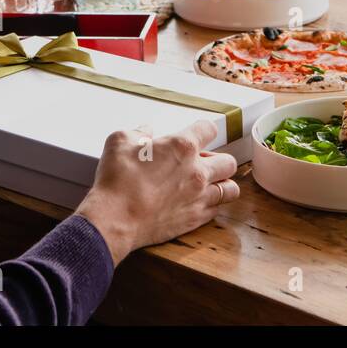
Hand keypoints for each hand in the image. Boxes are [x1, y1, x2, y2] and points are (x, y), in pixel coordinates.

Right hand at [75, 119, 238, 264]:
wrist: (115, 218)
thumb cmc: (117, 179)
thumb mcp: (120, 142)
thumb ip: (138, 132)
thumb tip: (145, 132)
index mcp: (182, 146)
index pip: (209, 129)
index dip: (203, 129)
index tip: (197, 134)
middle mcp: (198, 171)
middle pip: (228, 161)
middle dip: (217, 159)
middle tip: (201, 163)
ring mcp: (199, 197)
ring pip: (231, 189)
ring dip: (222, 183)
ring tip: (208, 184)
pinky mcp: (194, 219)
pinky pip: (217, 210)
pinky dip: (212, 205)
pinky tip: (198, 202)